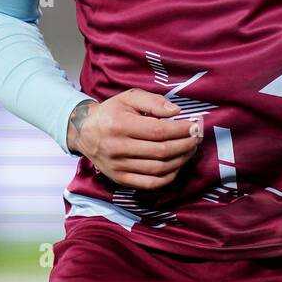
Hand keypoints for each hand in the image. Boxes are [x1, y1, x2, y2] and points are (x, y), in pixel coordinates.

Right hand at [66, 89, 203, 189]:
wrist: (84, 132)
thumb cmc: (111, 112)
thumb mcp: (129, 98)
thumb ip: (153, 101)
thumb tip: (176, 112)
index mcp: (120, 125)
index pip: (159, 131)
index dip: (181, 130)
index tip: (195, 125)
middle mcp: (118, 148)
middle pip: (162, 151)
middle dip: (186, 144)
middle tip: (197, 137)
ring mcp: (119, 167)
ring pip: (159, 169)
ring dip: (181, 160)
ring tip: (190, 149)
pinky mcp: (120, 179)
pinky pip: (150, 183)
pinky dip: (168, 176)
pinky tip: (177, 165)